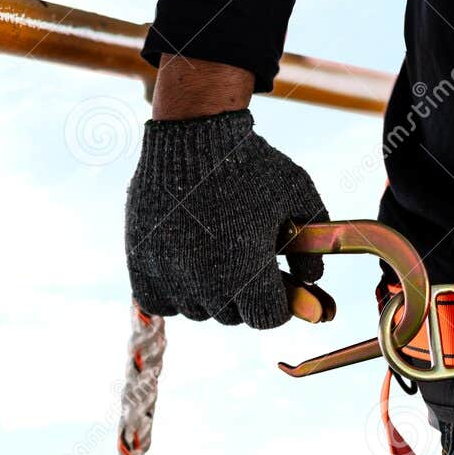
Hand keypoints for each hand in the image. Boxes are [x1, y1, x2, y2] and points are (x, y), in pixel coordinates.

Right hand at [124, 109, 326, 327]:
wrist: (193, 135)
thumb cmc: (250, 165)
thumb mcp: (298, 197)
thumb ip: (312, 246)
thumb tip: (311, 279)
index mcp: (246, 272)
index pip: (267, 318)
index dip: (279, 301)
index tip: (277, 280)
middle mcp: (204, 283)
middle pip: (233, 316)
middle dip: (246, 295)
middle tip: (246, 260)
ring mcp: (168, 275)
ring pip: (197, 310)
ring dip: (209, 293)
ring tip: (215, 255)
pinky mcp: (140, 264)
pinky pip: (160, 302)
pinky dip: (174, 291)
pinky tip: (185, 263)